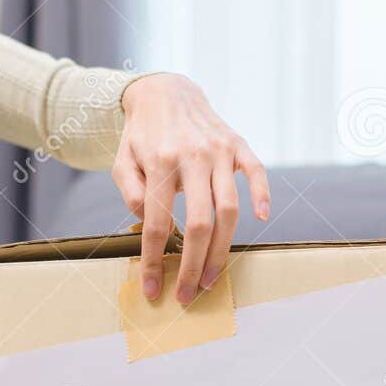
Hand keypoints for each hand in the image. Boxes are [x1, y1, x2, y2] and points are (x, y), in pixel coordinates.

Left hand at [113, 72, 270, 305]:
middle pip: (199, 223)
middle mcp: (193, 156)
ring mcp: (219, 150)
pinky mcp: (238, 144)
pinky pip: (257, 171)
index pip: (156, 223)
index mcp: (160, 162)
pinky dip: (263, 194)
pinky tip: (261, 218)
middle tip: (188, 293)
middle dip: (192, 265)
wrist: (165, 92)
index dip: (153, 260)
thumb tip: (153, 225)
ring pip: (229, 208)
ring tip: (211, 276)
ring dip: (222, 248)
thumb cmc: (142, 136)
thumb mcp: (122, 162)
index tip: (153, 288)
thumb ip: (131, 193)